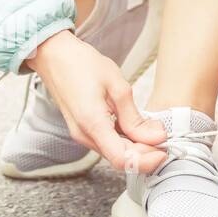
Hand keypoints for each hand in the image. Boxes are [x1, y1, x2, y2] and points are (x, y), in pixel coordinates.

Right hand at [27, 30, 166, 171]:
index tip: (164, 150)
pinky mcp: (83, 130)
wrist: (53, 56)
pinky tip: (135, 127)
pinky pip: (107, 143)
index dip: (146, 161)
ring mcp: (81, 134)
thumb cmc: (81, 64)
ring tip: (152, 130)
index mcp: (92, 124)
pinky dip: (124, 140)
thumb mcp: (116, 86)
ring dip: (135, 148)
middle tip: (163, 138)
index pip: (122, 160)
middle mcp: (84, 135)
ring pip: (114, 153)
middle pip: (120, 159)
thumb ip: (135, 117)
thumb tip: (156, 137)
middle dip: (145, 154)